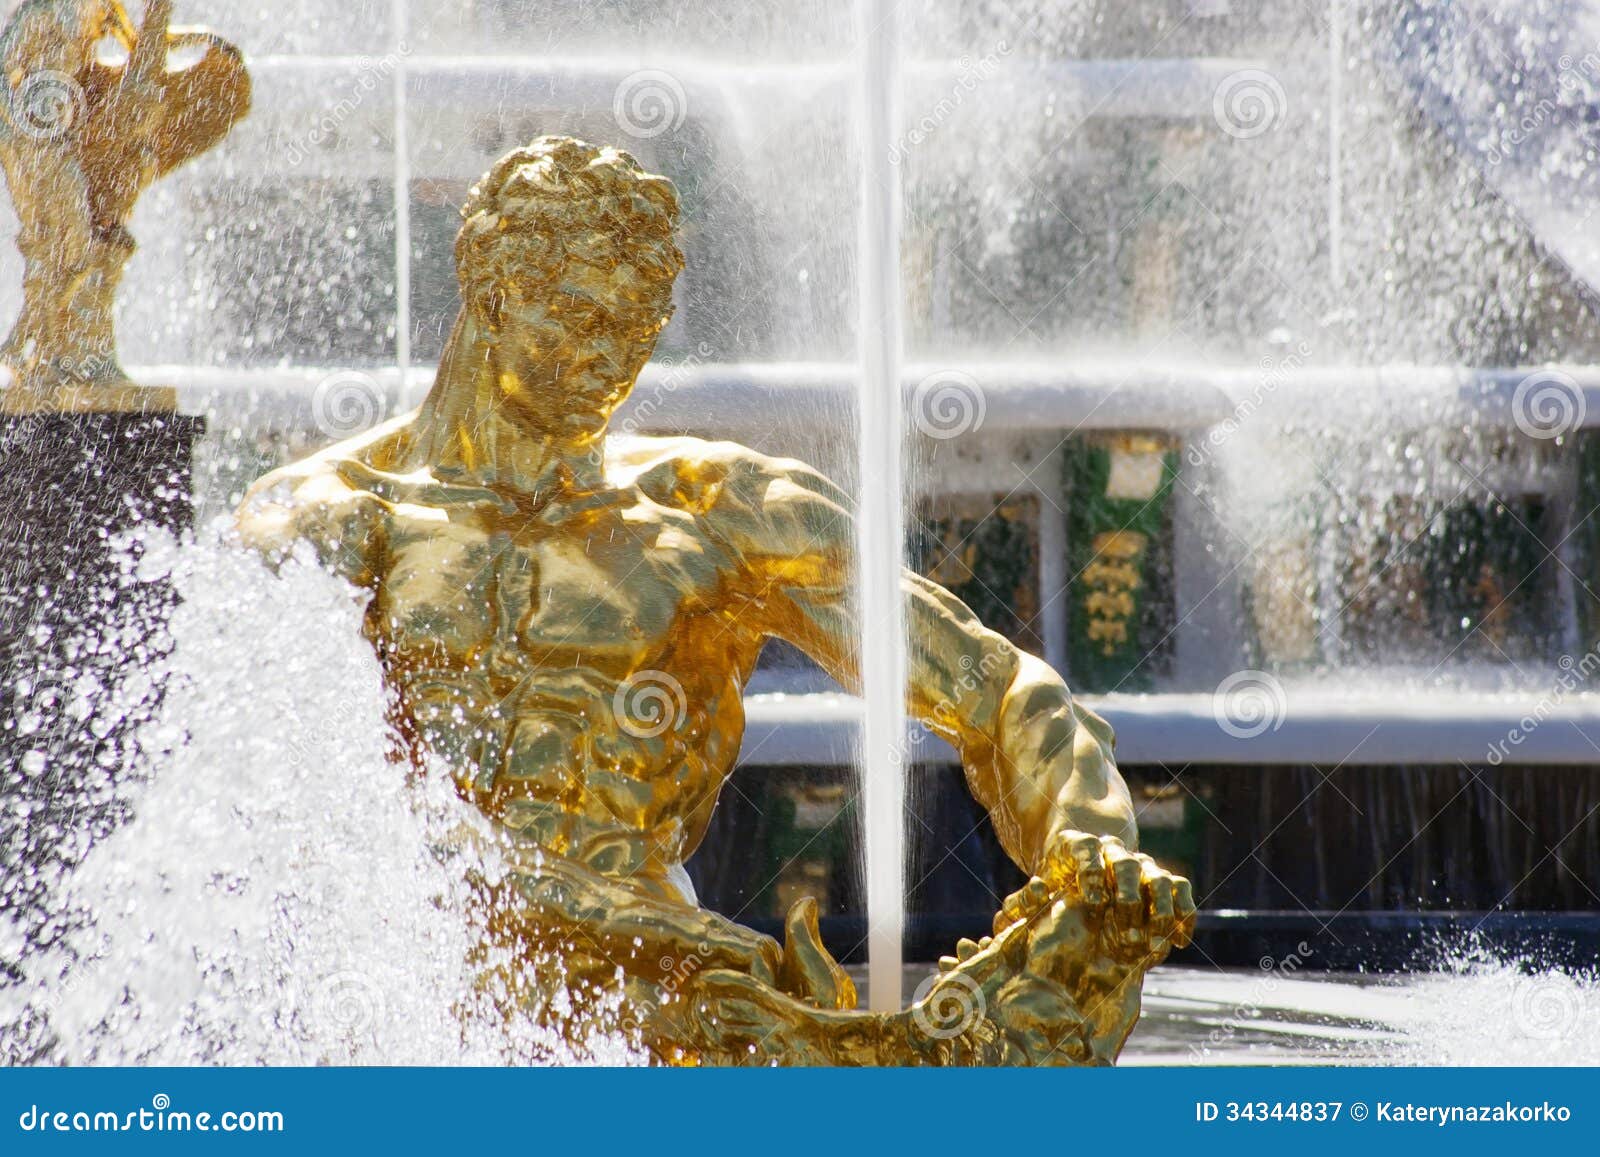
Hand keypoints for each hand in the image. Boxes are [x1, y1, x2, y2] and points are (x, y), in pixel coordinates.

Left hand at [1016, 830, 1195, 961]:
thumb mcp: (1037, 889)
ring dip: (1158, 911)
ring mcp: (1140, 863)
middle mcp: (1112, 851)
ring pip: (1157, 876)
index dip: (1090, 873)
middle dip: (1126, 899)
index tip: (1092, 903)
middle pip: (1124, 865)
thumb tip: (1024, 904)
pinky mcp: (1161, 877)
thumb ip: (1023, 902)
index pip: (1086, 848)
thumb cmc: (1056, 884)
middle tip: (1124, 938)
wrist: (1083, 865)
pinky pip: (1180, 888)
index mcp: (1077, 845)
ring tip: (1153, 945)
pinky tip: (1181, 940)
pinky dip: (1184, 912)